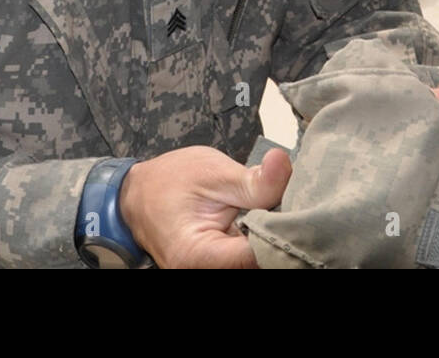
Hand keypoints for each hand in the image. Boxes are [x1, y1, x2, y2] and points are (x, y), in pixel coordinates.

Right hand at [119, 145, 291, 268]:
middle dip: (281, 234)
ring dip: (272, 236)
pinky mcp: (220, 266)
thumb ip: (252, 179)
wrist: (137, 196)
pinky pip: (250, 257)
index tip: (300, 209)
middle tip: (295, 203)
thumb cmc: (167, 182)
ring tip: (279, 207)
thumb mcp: (211, 172)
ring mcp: (212, 271)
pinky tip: (268, 217)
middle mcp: (205, 272)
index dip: (283, 233)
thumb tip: (285, 165)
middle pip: (262, 261)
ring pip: (258, 260)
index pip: (257, 256)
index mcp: (199, 255)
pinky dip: (261, 238)